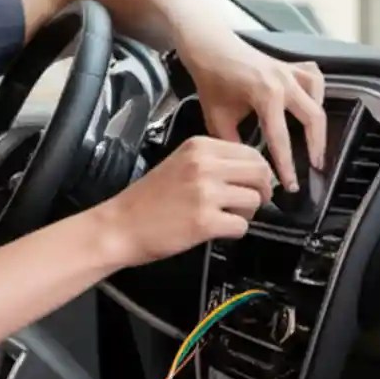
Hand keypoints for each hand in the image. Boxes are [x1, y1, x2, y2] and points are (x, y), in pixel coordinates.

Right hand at [98, 136, 272, 266]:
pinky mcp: (205, 221)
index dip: (257, 173)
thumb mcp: (179, 164)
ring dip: (246, 213)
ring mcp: (205, 192)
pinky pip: (242, 226)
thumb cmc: (146, 201)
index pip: (252, 152)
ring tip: (225, 218)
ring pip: (255, 200)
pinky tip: (215, 231)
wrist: (119, 226)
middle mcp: (204, 164)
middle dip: (260, 192)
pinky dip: (234, 232)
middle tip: (247, 204)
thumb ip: (213, 163)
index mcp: (199, 146)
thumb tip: (250, 174)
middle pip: (260, 173)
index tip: (250, 185)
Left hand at [180, 38, 326, 192]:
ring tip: (317, 144)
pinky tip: (313, 106)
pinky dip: (318, 93)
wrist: (209, 47)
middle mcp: (284, 82)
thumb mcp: (217, 118)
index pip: (281, 138)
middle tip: (314, 168)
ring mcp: (290, 71)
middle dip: (316, 147)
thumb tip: (247, 166)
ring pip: (318, 98)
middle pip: (313, 118)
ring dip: (320, 123)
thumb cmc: (212, 80)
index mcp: (265, 95)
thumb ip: (233, 144)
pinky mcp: (291, 66)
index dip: (287, 165)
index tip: (290, 184)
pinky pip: (315, 78)